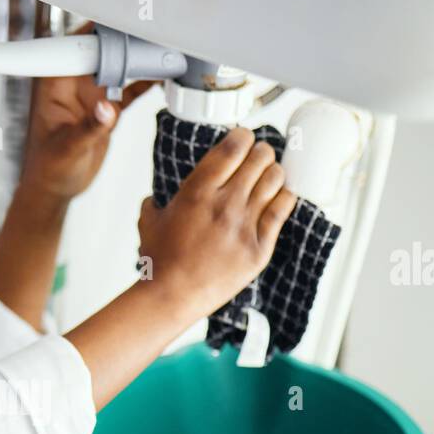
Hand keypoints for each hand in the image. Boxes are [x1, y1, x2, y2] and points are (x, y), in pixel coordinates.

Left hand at [19, 20, 159, 200]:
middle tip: (160, 36)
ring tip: (170, 51)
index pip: (82, 44)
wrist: (56, 188)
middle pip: (107, 47)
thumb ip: (89, 127)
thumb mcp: (68, 149)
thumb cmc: (49, 168)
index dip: (106, 30)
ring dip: (143, 58)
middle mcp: (76, 80)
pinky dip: (149, 80)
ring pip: (122, 64)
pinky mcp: (109, 106)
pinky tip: (169, 74)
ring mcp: (94, 92)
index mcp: (58, 81)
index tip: (131, 25)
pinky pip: (132, 86)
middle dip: (131, 39)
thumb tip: (107, 108)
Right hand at [136, 126, 297, 317]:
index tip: (243, 138)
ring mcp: (245, 225)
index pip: (234, 146)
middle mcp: (225, 203)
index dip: (243, 136)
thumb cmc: (160, 262)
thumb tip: (153, 199)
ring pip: (275, 180)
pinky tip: (280, 197)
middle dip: (261, 152)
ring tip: (268, 176)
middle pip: (260, 158)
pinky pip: (282, 210)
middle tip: (258, 156)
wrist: (173, 296)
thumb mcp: (149, 223)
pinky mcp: (259, 247)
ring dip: (273, 173)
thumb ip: (153, 203)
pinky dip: (283, 198)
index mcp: (198, 191)